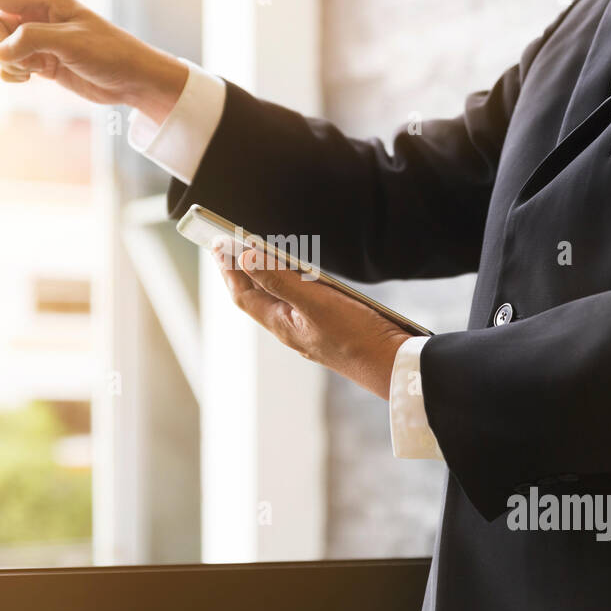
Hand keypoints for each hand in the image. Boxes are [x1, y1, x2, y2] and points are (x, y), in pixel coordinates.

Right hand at [0, 0, 188, 122]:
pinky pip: (8, 64)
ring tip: (29, 72)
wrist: (133, 80)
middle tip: (18, 60)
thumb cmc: (111, 54)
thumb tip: (1, 51)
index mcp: (46, 1)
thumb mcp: (72, 43)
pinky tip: (27, 79)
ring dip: (4, 62)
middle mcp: (38, 17)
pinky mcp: (41, 61)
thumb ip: (32, 41)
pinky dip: (11, 73)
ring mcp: (38, 40)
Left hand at [216, 244, 410, 399]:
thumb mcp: (315, 303)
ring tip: (256, 252)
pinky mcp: (329, 326)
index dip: (228, 269)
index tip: (216, 245)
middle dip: (240, 270)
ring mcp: (309, 329)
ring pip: (278, 298)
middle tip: (229, 245)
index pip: (243, 294)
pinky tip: (300, 272)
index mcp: (281, 324)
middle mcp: (291, 328)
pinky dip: (291, 281)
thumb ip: (280, 280)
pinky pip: (300, 301)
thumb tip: (245, 259)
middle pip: (256, 296)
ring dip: (265, 274)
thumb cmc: (356, 337)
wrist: (394, 365)